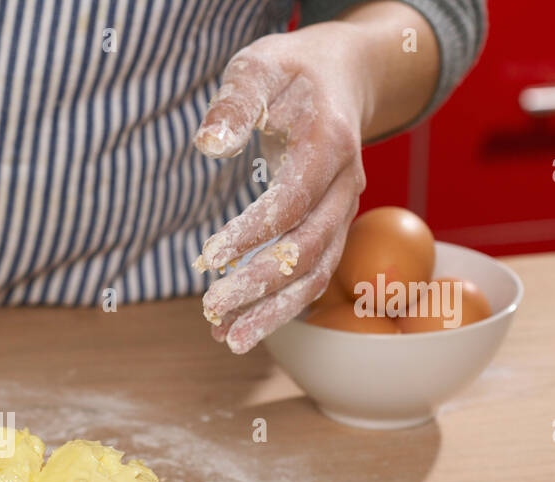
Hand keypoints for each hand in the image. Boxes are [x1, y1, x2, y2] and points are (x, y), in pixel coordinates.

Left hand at [194, 4, 437, 352]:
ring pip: (317, 273)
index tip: (207, 257)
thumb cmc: (290, 72)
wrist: (339, 76)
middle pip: (310, 248)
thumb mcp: (257, 68)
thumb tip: (208, 145)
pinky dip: (277, 306)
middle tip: (211, 308)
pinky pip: (311, 276)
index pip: (293, 201)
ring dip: (274, 311)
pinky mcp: (331, 228)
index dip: (253, 234)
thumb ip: (234, 104)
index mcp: (330, 143)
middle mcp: (347, 184)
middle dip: (261, 284)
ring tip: (228, 340)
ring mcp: (343, 210)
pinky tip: (236, 328)